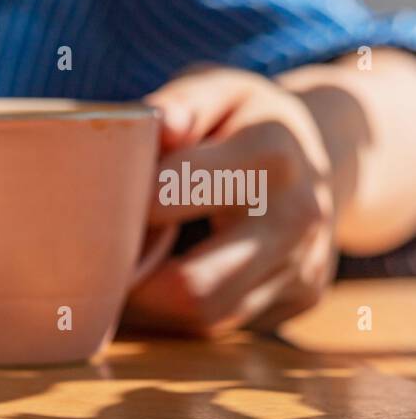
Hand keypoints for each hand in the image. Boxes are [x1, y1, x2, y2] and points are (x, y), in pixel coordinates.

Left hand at [124, 66, 337, 336]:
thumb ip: (183, 102)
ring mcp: (304, 265)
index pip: (173, 196)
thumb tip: (158, 125)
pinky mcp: (302, 297)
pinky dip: (183, 315)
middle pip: (191, 288)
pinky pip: (226, 327)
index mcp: (270, 153)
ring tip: (127, 273)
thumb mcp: (218, 90)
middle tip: (98, 263)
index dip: (122, 208)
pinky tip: (166, 284)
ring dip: (152, 307)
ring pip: (206, 319)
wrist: (323, 153)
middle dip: (133, 283)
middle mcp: (297, 216)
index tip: (95, 208)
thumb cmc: (243, 120)